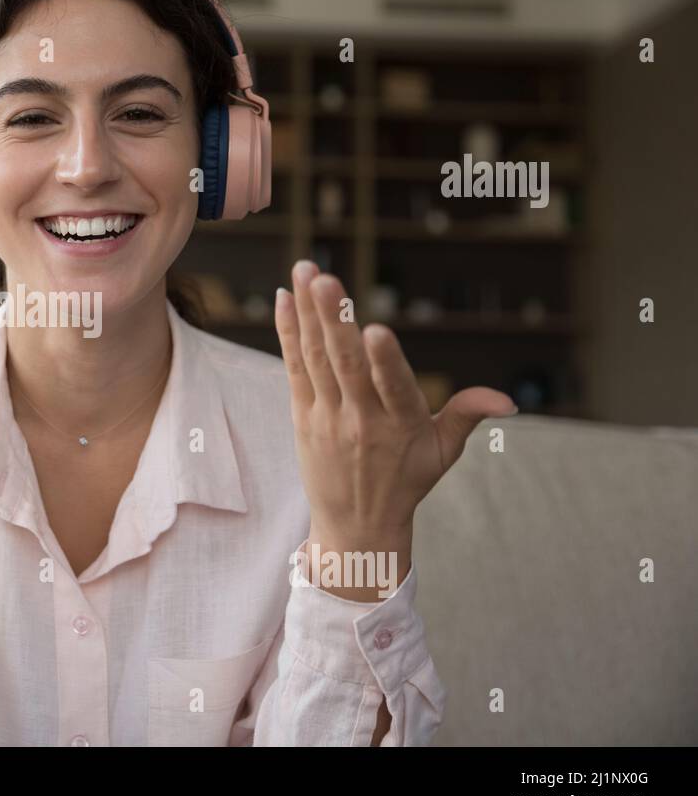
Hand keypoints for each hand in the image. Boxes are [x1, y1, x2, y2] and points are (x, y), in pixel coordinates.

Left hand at [274, 260, 516, 599]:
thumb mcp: (443, 453)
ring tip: (306, 271)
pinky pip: (295, 368)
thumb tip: (509, 400)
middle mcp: (360, 419)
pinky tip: (287, 298)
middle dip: (335, 320)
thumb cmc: (405, 482)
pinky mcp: (303, 415)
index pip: (393, 389)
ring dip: (309, 313)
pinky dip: (289, 332)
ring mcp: (327, 416)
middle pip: (346, 365)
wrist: (355, 524)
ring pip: (317, 359)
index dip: (385, 361)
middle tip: (326, 279)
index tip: (376, 330)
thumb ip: (467, 416)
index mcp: (400, 426)